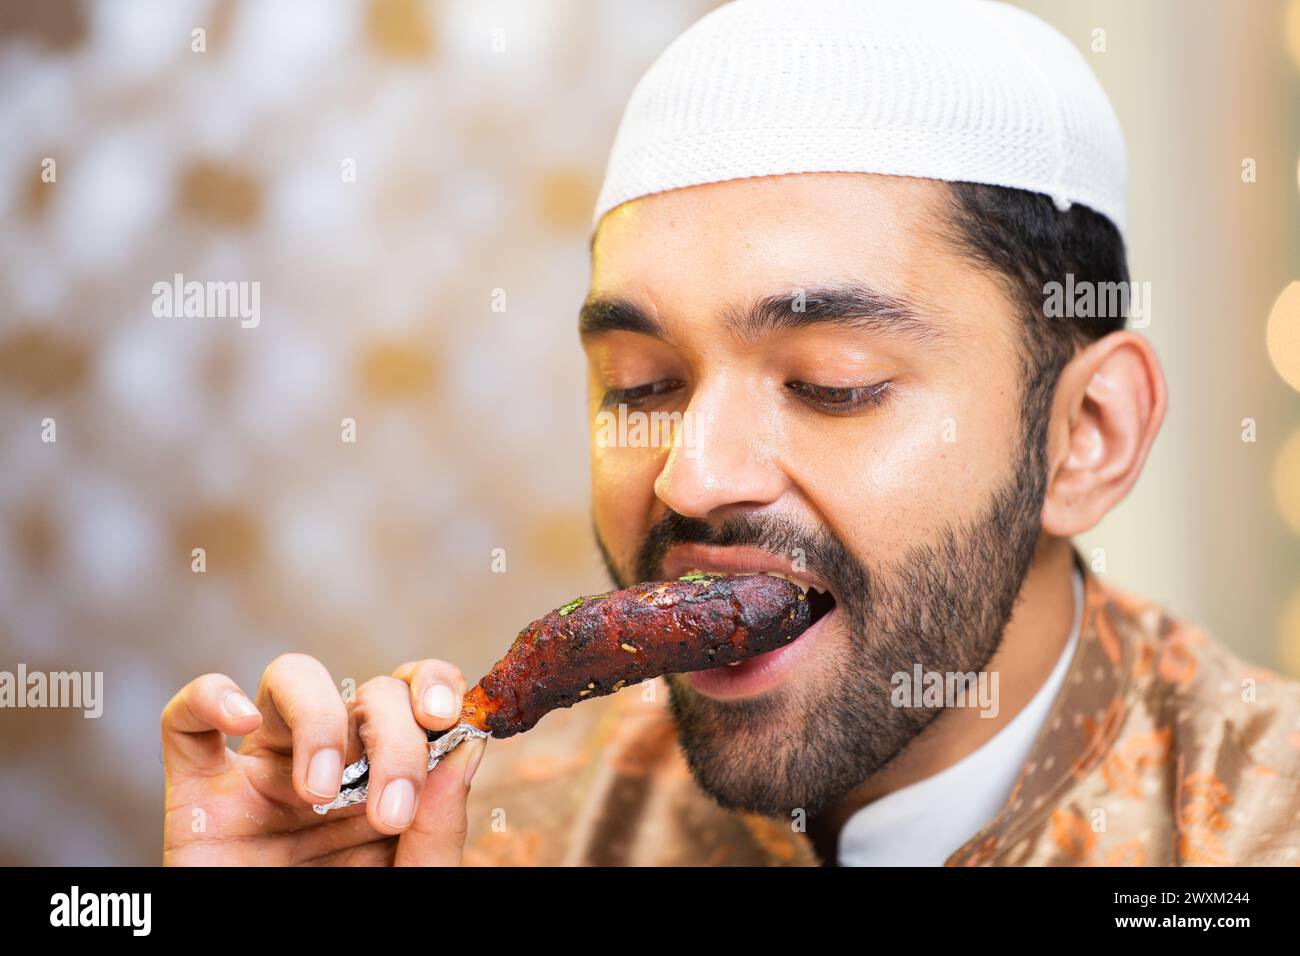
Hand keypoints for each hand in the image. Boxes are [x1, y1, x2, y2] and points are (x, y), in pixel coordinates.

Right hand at [162, 654, 486, 865]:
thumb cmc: (356, 943)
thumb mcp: (413, 887)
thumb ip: (441, 826)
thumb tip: (468, 742)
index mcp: (387, 781)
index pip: (412, 697)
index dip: (431, 682)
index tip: (445, 715)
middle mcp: (331, 768)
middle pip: (364, 691)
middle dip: (390, 736)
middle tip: (390, 811)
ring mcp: (263, 780)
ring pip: (288, 679)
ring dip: (319, 718)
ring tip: (320, 794)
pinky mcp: (198, 802)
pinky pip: (183, 723)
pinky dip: (209, 697)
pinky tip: (241, 721)